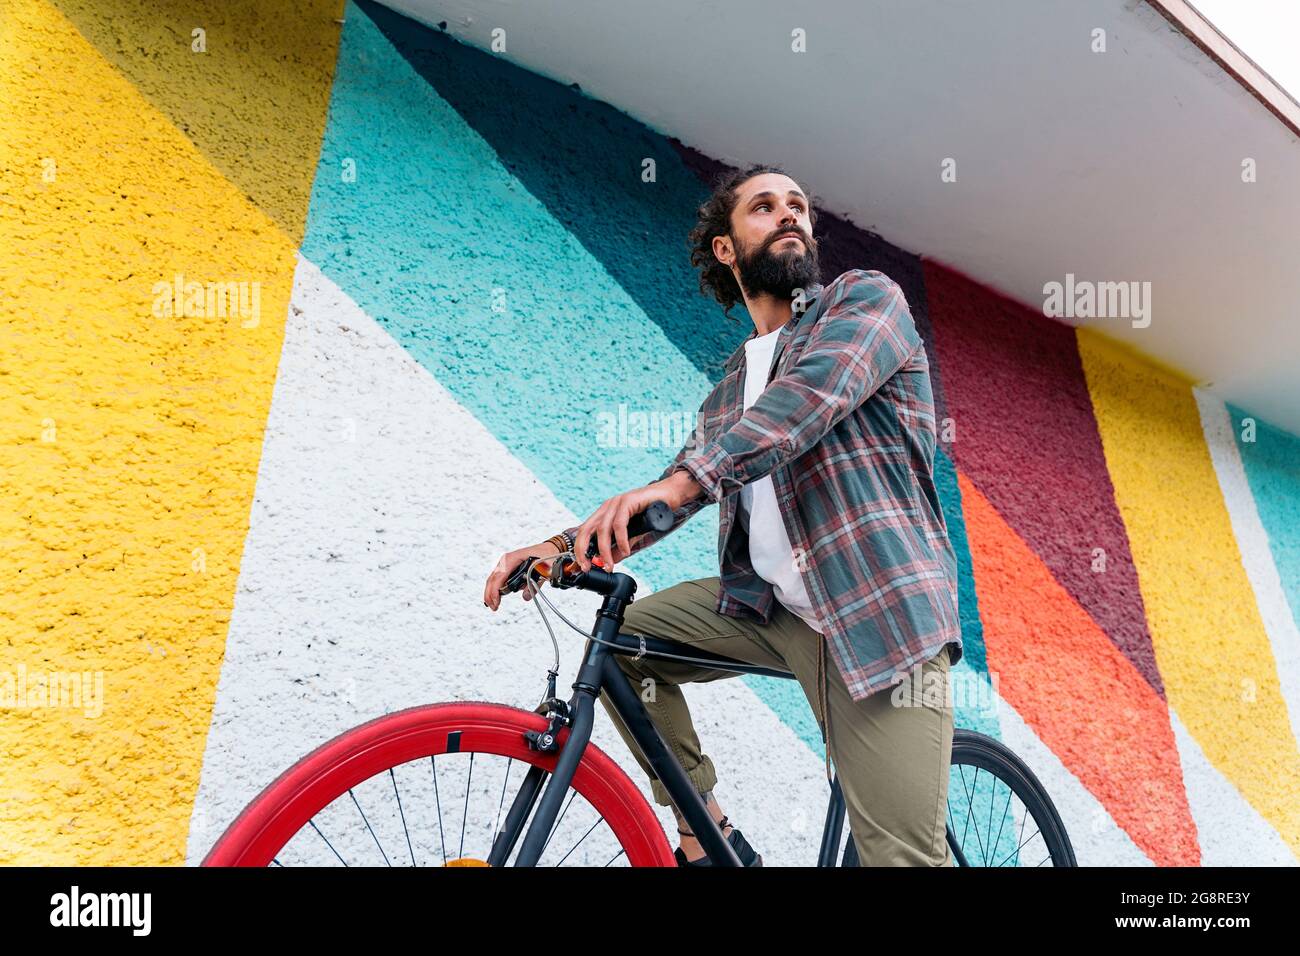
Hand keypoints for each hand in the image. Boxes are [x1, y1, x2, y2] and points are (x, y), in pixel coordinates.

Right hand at [483, 540, 562, 611]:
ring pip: (493, 579)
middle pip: (492, 579)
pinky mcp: (507, 568)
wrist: (548, 549)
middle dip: (490, 594)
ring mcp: (505, 563)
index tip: (496, 603)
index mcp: (513, 558)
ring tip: (495, 604)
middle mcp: (506, 560)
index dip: (495, 591)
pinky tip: (497, 597)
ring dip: (491, 592)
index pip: (499, 577)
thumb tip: (526, 597)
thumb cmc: (545, 556)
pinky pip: (497, 579)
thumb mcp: (544, 570)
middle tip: (493, 607)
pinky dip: (495, 588)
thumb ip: (535, 583)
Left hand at [572, 471, 701, 572]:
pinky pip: (620, 524)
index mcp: (605, 513)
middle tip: (588, 567)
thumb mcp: (634, 534)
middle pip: (586, 529)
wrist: (671, 495)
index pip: (585, 531)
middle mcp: (608, 507)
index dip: (580, 549)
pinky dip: (621, 540)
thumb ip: (621, 546)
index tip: (584, 566)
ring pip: (603, 529)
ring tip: (610, 565)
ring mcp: (617, 502)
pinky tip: (626, 550)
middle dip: (583, 550)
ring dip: (604, 550)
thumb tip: (611, 561)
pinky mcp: (628, 501)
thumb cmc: (654, 512)